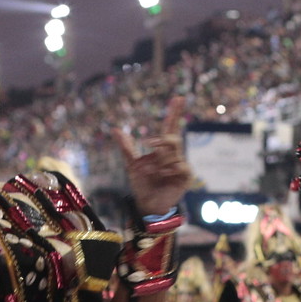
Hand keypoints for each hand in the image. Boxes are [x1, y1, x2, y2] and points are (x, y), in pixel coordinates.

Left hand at [118, 97, 191, 218]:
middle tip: (147, 143)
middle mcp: (174, 155)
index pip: (170, 126)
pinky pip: (180, 166)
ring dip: (157, 162)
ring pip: (172, 154)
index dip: (174, 112)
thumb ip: (126, 147)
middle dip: (161, 140)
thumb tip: (115, 129)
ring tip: (147, 172)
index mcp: (163, 149)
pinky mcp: (186, 177)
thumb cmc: (141, 184)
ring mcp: (181, 165)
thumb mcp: (131, 164)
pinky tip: (162, 175)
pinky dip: (168, 169)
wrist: (146, 204)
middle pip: (173, 138)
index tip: (178, 97)